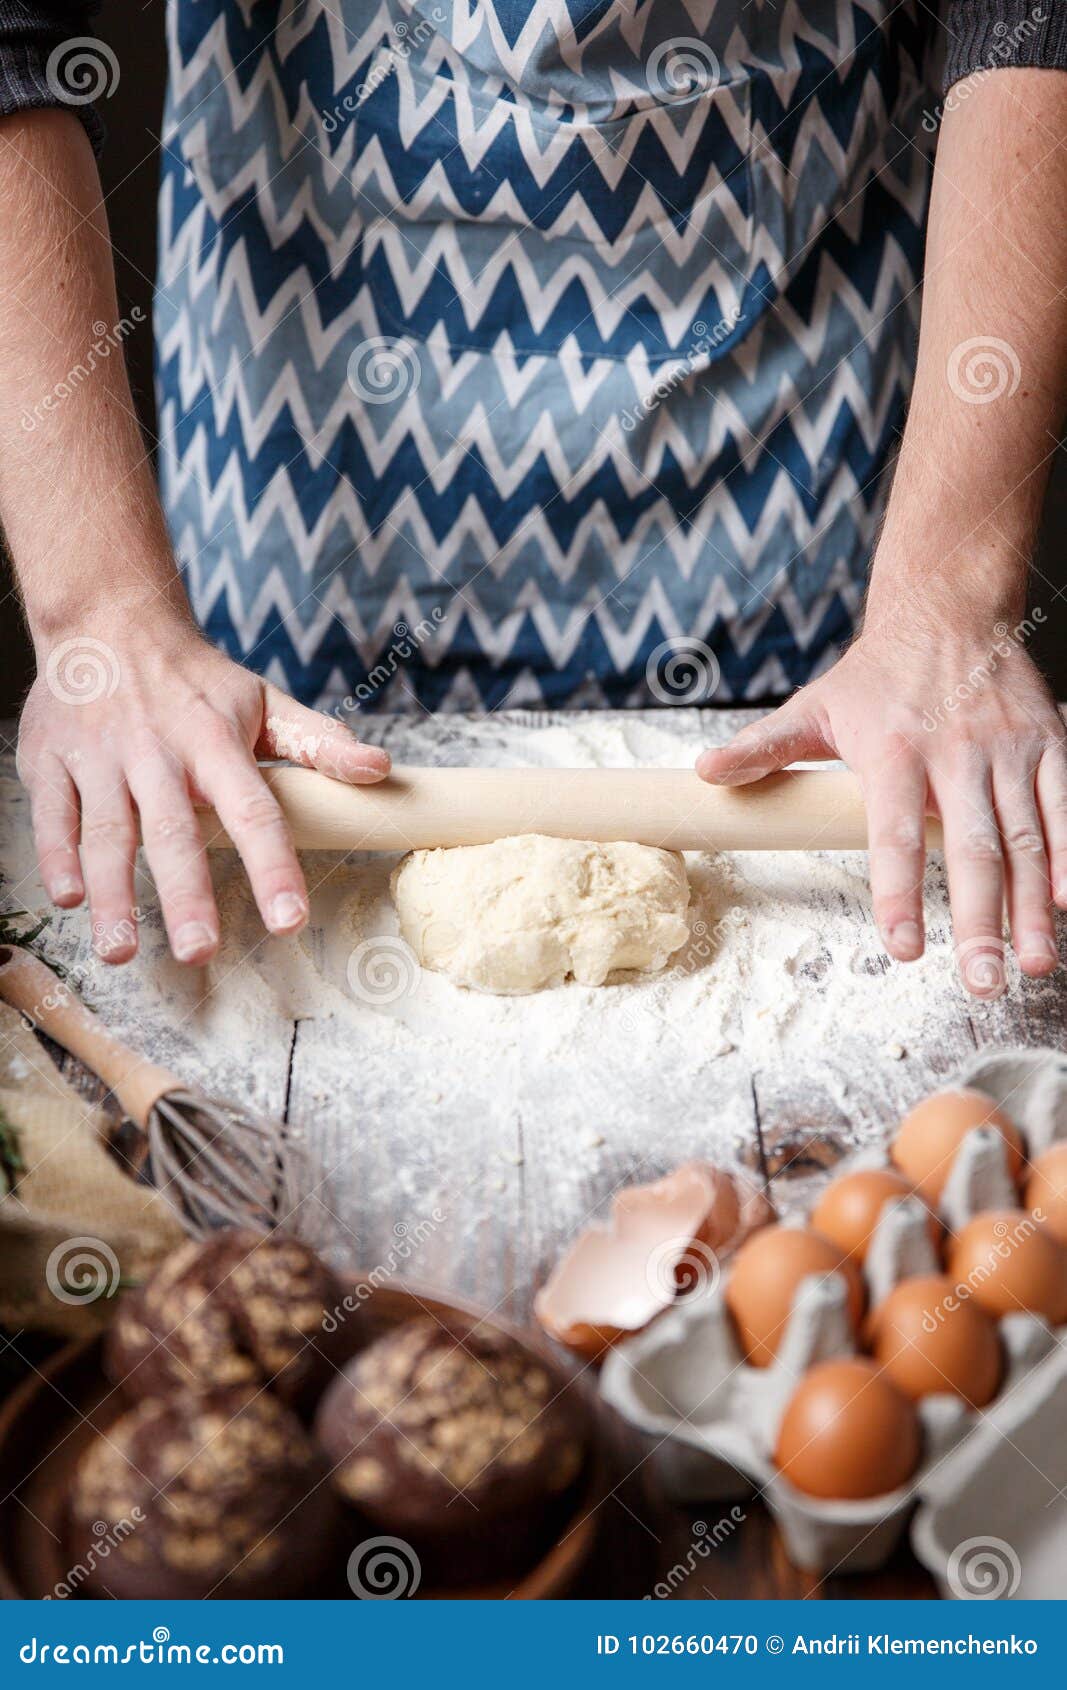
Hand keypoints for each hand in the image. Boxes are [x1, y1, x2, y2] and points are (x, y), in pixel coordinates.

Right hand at [16, 617, 390, 964]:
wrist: (107, 617)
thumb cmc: (195, 678)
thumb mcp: (263, 701)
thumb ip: (319, 741)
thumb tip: (379, 770)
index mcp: (216, 741)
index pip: (252, 810)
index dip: (273, 866)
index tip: (288, 921)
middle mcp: (158, 751)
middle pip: (174, 832)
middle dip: (186, 895)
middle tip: (199, 953)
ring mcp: (100, 755)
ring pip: (108, 832)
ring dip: (113, 893)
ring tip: (120, 951)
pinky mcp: (49, 757)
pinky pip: (53, 814)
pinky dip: (56, 856)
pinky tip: (69, 900)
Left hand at [696, 618, 1066, 996]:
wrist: (949, 609)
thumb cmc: (877, 672)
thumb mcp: (816, 705)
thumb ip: (765, 747)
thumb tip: (706, 774)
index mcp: (894, 751)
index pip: (892, 834)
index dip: (898, 893)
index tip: (902, 947)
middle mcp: (955, 753)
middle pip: (970, 849)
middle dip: (979, 921)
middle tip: (980, 982)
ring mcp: (1007, 750)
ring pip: (1025, 838)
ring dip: (1032, 906)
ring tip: (1033, 963)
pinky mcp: (1048, 743)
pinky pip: (1065, 805)